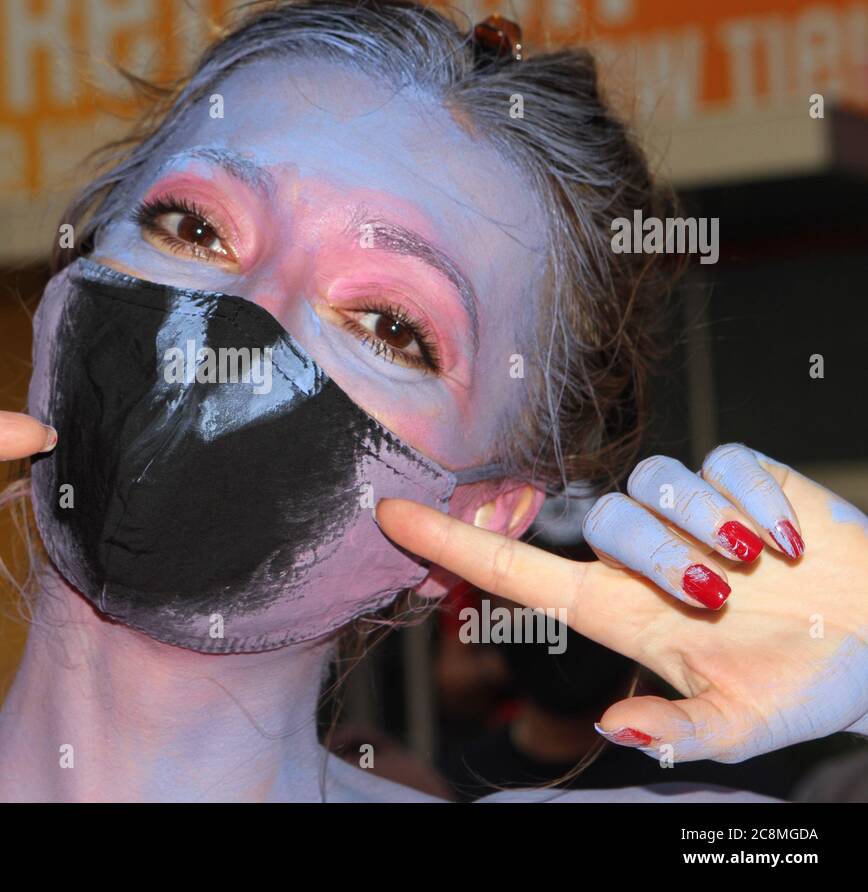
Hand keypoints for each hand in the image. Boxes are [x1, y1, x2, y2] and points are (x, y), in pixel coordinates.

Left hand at [378, 445, 867, 763]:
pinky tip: (789, 542)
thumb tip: (614, 729)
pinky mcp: (742, 476)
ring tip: (756, 568)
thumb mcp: (743, 724)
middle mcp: (644, 556)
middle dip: (656, 556)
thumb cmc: (803, 685)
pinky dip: (755, 499)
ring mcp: (690, 511)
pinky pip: (724, 461)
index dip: (452, 542)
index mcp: (622, 611)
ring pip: (653, 484)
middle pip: (602, 522)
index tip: (388, 513)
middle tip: (716, 598)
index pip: (517, 570)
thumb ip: (678, 730)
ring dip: (703, 524)